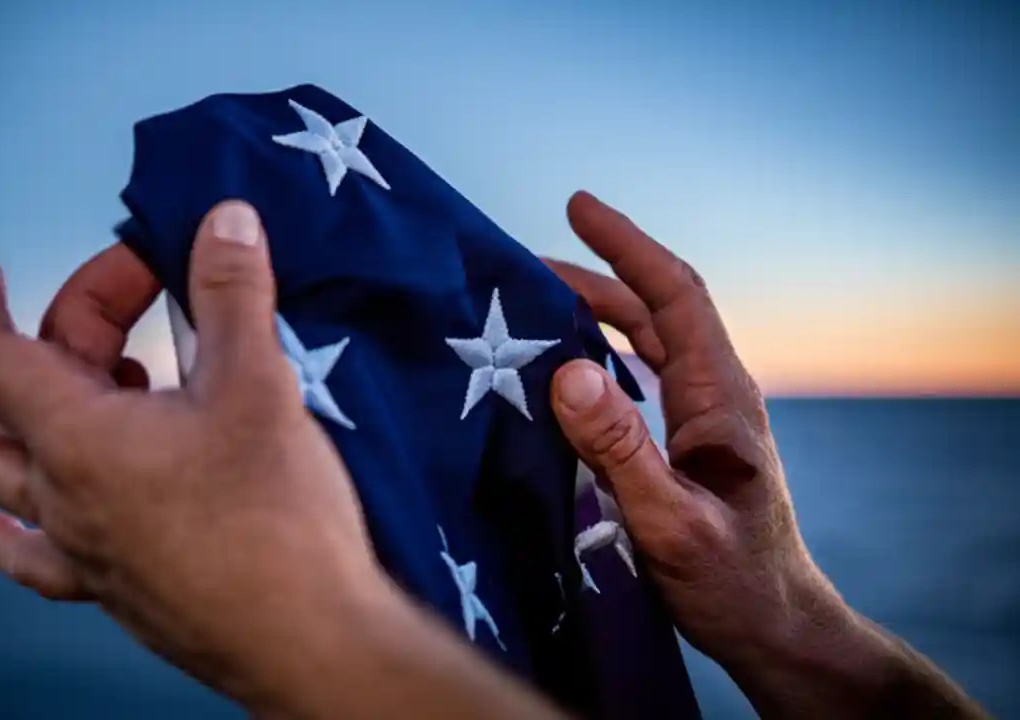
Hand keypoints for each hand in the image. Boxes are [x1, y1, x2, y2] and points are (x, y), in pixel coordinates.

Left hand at [0, 201, 564, 718]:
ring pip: (12, 470)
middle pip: (14, 397)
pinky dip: (10, 527)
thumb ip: (233, 294)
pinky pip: (37, 554)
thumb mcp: (258, 385)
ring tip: (88, 372)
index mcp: (76, 440)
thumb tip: (224, 222)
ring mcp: (83, 548)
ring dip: (28, 410)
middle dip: (61, 328)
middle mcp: (61, 497)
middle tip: (131, 292)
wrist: (308, 642)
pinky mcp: (115, 587)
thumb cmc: (276, 518)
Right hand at [545, 192, 984, 718]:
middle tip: (526, 264)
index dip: (627, 246)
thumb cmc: (732, 583)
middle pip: (653, 313)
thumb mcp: (670, 520)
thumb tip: (569, 369)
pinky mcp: (685, 449)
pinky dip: (598, 362)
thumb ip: (620, 448)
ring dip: (593, 318)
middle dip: (595, 277)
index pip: (674, 295)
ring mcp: (701, 423)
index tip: (578, 206)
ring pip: (644, 348)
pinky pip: (638, 384)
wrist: (775, 629)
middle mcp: (713, 397)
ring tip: (534, 307)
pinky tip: (563, 374)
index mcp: (720, 396)